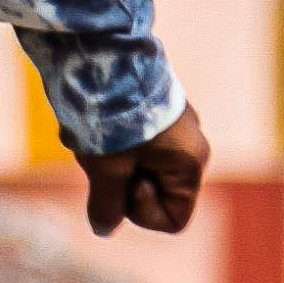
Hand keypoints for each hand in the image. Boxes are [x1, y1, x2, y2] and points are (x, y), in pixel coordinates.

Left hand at [76, 104, 210, 237]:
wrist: (101, 53)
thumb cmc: (110, 114)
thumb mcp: (106, 167)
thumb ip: (108, 203)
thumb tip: (104, 230)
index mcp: (190, 163)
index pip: (173, 219)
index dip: (141, 213)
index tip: (123, 182)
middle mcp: (190, 146)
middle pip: (154, 193)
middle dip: (121, 182)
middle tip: (104, 154)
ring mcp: (173, 126)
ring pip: (136, 167)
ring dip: (109, 161)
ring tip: (95, 135)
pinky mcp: (152, 111)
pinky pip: (129, 144)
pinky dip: (108, 142)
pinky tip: (93, 121)